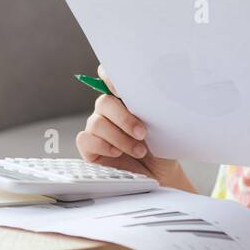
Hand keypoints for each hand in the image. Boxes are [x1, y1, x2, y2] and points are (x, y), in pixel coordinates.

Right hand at [76, 64, 193, 191]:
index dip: (111, 77)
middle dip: (124, 118)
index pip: (110, 77)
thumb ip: (152, 107)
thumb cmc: (162, 145)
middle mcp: (109, 110)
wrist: (160, 173)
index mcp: (126, 98)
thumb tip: (151, 95)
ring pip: (96, 122)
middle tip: (142, 132)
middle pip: (104, 102)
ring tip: (139, 150)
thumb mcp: (163, 124)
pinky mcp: (89, 147)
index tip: (122, 89)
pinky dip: (103, 146)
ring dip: (120, 137)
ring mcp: (97, 127)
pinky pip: (86, 139)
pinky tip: (118, 153)